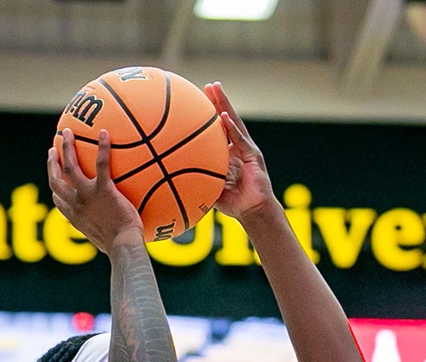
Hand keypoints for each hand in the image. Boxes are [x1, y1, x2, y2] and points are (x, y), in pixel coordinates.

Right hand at [46, 127, 143, 249]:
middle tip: (52, 150)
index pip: (59, 199)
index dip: (56, 187)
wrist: (124, 247)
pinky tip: (105, 133)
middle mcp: (75, 205)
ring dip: (66, 148)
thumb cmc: (122, 248)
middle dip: (52, 164)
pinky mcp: (103, 190)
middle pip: (56, 180)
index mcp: (75, 217)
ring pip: (69, 167)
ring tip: (67, 132)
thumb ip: (107, 232)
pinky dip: (102, 147)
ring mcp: (87, 196)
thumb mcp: (108, 243)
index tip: (56, 177)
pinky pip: (101, 163)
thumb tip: (117, 232)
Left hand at [204, 82, 275, 219]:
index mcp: (228, 153)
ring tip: (217, 89)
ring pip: (235, 122)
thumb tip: (172, 178)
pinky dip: (233, 129)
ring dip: (225, 105)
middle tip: (209, 85)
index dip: (209, 114)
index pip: (218, 129)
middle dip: (218, 101)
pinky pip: (241, 141)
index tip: (197, 100)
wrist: (253, 212)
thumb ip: (196, 180)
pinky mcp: (254, 157)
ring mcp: (246, 150)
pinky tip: (225, 117)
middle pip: (227, 119)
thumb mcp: (210, 189)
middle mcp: (237, 147)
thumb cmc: (234, 203)